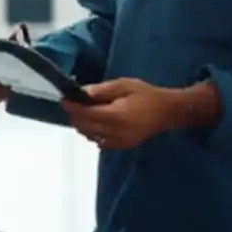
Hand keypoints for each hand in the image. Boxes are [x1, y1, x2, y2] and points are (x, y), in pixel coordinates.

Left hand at [62, 78, 176, 149]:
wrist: (167, 112)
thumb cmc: (146, 94)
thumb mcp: (124, 85)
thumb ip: (102, 90)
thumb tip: (82, 92)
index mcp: (116, 116)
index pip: (87, 114)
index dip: (73, 107)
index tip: (64, 100)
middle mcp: (115, 133)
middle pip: (85, 127)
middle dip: (75, 116)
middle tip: (73, 104)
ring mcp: (119, 142)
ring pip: (90, 136)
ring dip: (83, 125)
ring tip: (84, 112)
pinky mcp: (122, 146)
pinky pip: (99, 142)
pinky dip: (93, 133)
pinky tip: (96, 122)